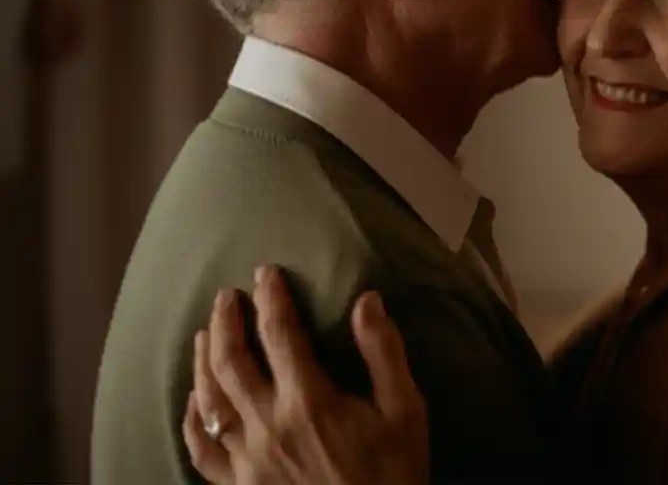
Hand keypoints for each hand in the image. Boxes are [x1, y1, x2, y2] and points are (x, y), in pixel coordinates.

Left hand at [182, 266, 429, 484]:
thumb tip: (367, 300)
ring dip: (203, 360)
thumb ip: (384, 353)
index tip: (266, 272)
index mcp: (310, 402)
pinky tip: (192, 399)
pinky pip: (201, 449)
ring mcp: (247, 459)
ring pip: (208, 400)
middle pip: (231, 362)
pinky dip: (191, 419)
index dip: (271, 297)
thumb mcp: (406, 410)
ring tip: (206, 333)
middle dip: (226, 322)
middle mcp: (269, 426)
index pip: (280, 334)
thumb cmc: (394, 470)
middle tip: (226, 296)